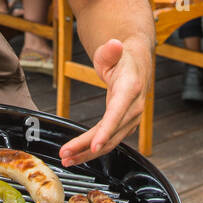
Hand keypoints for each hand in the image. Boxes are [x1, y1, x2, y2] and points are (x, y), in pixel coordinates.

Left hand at [59, 38, 146, 167]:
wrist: (136, 64)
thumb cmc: (121, 57)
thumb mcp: (113, 51)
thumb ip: (111, 51)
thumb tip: (114, 44)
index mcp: (131, 88)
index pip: (118, 112)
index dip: (107, 130)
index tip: (94, 145)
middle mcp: (134, 107)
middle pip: (111, 132)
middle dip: (87, 147)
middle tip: (65, 153)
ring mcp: (131, 118)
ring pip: (110, 142)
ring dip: (87, 153)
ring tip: (66, 159)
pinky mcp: (125, 125)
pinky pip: (109, 141)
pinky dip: (92, 150)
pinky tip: (77, 154)